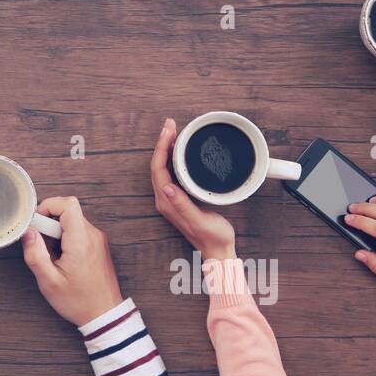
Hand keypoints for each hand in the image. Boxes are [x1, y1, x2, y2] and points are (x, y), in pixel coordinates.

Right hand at [20, 196, 122, 325]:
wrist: (105, 315)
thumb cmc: (78, 301)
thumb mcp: (49, 282)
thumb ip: (35, 254)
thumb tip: (28, 232)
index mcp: (81, 241)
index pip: (68, 204)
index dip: (48, 206)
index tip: (37, 224)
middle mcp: (93, 236)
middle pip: (68, 211)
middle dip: (50, 224)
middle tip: (43, 247)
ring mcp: (98, 240)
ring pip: (72, 222)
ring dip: (58, 233)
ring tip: (54, 258)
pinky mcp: (98, 246)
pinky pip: (79, 232)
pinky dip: (67, 239)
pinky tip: (64, 260)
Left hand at [150, 118, 237, 259]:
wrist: (218, 251)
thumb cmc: (213, 237)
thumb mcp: (200, 222)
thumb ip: (183, 206)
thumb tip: (167, 188)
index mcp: (168, 203)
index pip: (158, 169)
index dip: (161, 147)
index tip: (169, 130)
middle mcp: (165, 200)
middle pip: (157, 165)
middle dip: (162, 142)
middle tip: (171, 124)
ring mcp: (171, 199)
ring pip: (162, 168)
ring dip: (165, 149)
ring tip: (173, 132)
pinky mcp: (179, 199)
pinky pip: (170, 173)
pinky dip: (172, 158)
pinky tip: (180, 151)